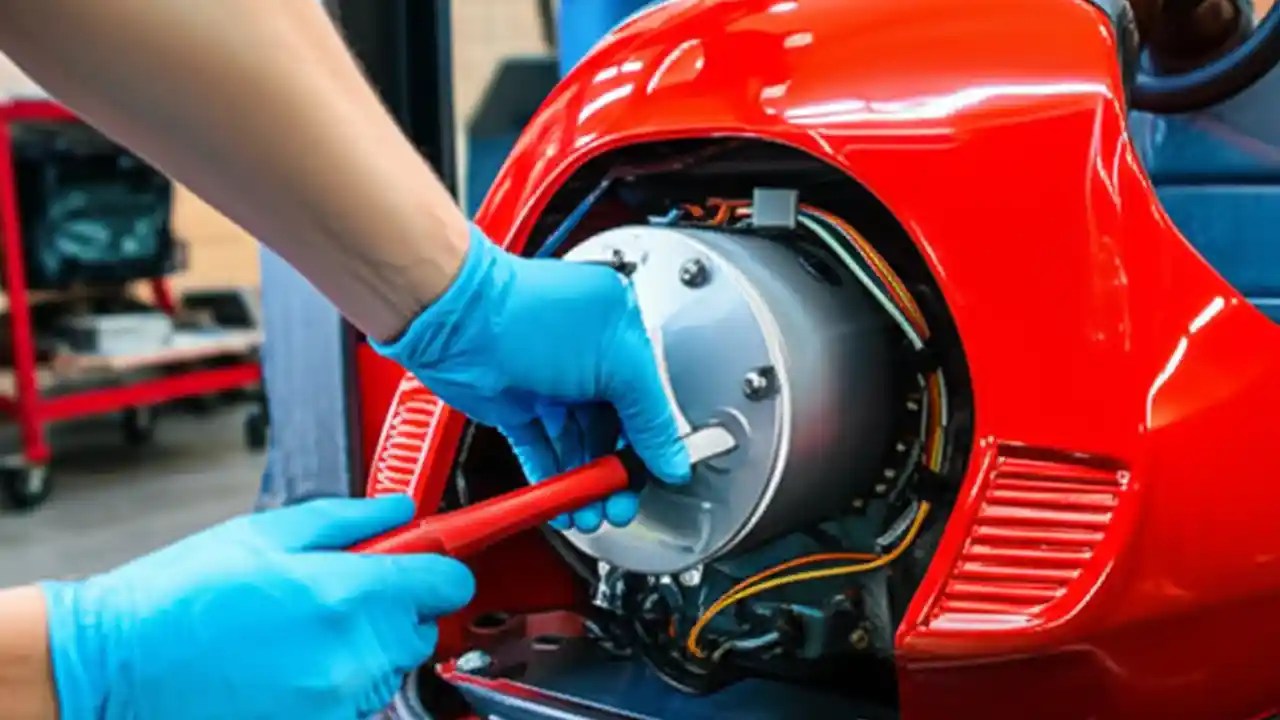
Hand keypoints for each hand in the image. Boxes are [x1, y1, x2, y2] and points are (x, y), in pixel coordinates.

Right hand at [40, 495, 473, 719]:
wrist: (114, 667)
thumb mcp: (267, 532)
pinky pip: (354, 703)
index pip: (450, 582)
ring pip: (387, 669)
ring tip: (295, 631)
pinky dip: (333, 684)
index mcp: (350, 593)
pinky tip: (285, 667)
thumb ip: (350, 520)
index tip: (423, 562)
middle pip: (420, 629)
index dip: (438, 567)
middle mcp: (355, 655)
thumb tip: (403, 510)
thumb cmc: (181, 598)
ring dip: (361, 648)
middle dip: (392, 608)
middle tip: (337, 592)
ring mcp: (337, 703)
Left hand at [373, 225, 690, 532]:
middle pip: (613, 429)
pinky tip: (563, 499)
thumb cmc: (528, 314)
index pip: (647, 400)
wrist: (456, 320)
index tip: (655, 478)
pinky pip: (542, 449)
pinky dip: (553, 477)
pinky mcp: (516, 405)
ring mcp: (549, 382)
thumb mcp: (616, 362)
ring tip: (590, 511)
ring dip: (585, 482)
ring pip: (576, 445)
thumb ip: (650, 415)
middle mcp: (585, 356)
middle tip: (619, 505)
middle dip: (616, 473)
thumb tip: (672, 457)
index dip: (651, 443)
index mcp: (618, 330)